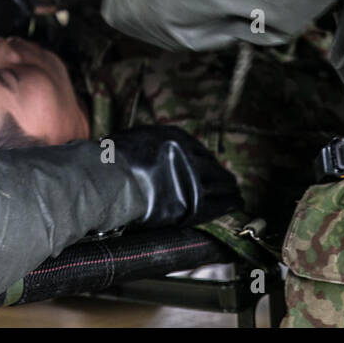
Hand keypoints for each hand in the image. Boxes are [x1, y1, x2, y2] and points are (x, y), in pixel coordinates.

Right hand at [107, 126, 241, 230]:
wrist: (108, 179)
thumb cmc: (113, 162)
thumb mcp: (136, 142)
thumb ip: (153, 148)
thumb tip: (155, 156)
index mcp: (175, 137)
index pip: (200, 152)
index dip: (208, 164)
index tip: (214, 170)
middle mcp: (188, 153)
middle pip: (212, 167)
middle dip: (222, 177)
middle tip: (231, 185)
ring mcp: (192, 177)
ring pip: (219, 185)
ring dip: (229, 191)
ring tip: (235, 197)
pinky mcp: (192, 200)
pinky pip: (216, 204)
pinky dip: (227, 205)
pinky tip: (234, 205)